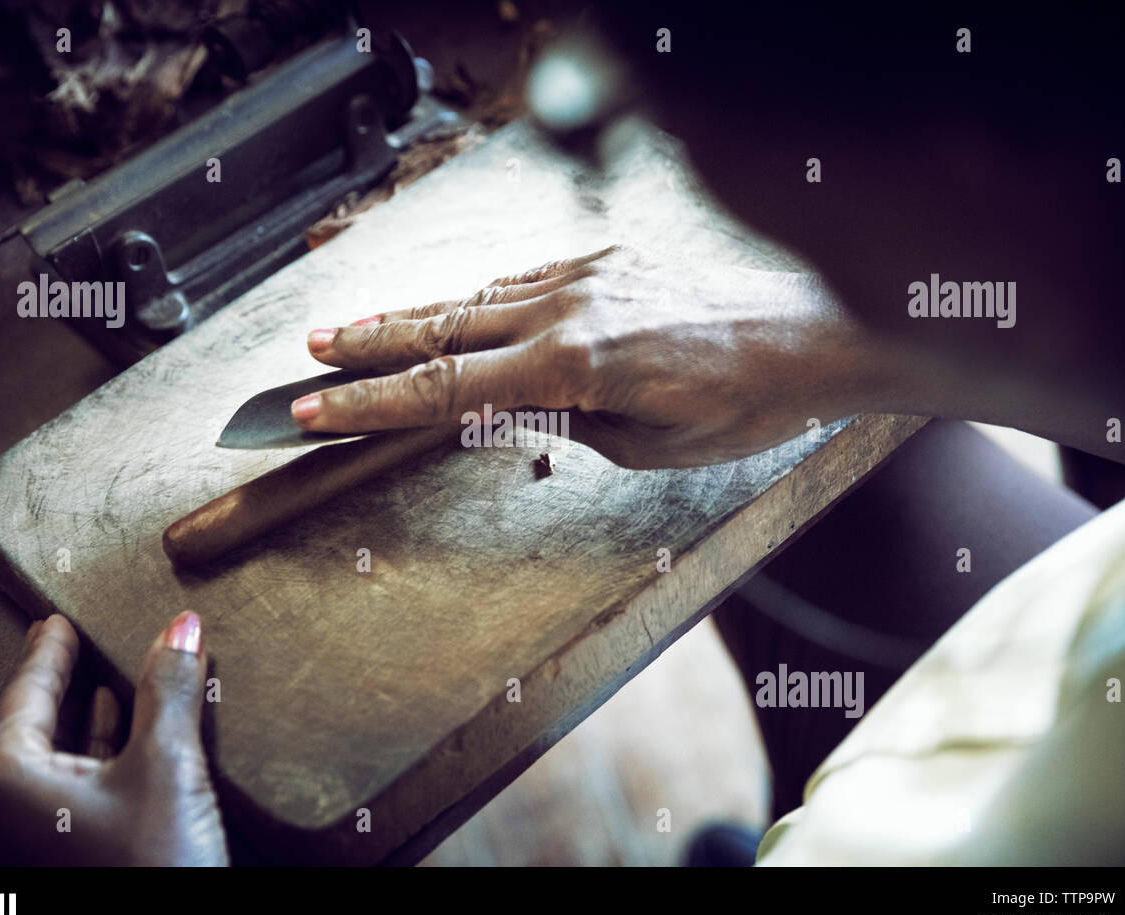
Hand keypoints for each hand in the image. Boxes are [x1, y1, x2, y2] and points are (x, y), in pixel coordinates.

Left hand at [0, 612, 228, 865]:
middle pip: (31, 728)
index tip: (58, 620)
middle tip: (84, 642)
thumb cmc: (152, 872)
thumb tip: (180, 626)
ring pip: (52, 764)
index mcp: (1, 781)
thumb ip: (168, 690)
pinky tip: (127, 743)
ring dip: (89, 722)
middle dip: (66, 684)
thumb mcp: (167, 767)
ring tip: (115, 681)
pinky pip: (67, 797)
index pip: (23, 693)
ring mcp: (22, 849)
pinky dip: (97, 762)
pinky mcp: (56, 867)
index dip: (48, 651)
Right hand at [290, 246, 888, 467]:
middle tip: (311, 353)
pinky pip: (519, 279)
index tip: (318, 410)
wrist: (813, 336)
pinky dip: (472, 298)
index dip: (373, 403)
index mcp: (572, 366)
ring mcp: (584, 276)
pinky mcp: (604, 259)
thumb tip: (509, 413)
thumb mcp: (646, 446)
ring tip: (357, 330)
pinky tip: (452, 310)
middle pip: (441, 328)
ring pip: (473, 297)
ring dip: (409, 316)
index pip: (446, 388)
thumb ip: (565, 422)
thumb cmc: (745, 402)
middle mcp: (567, 309)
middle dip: (367, 343)